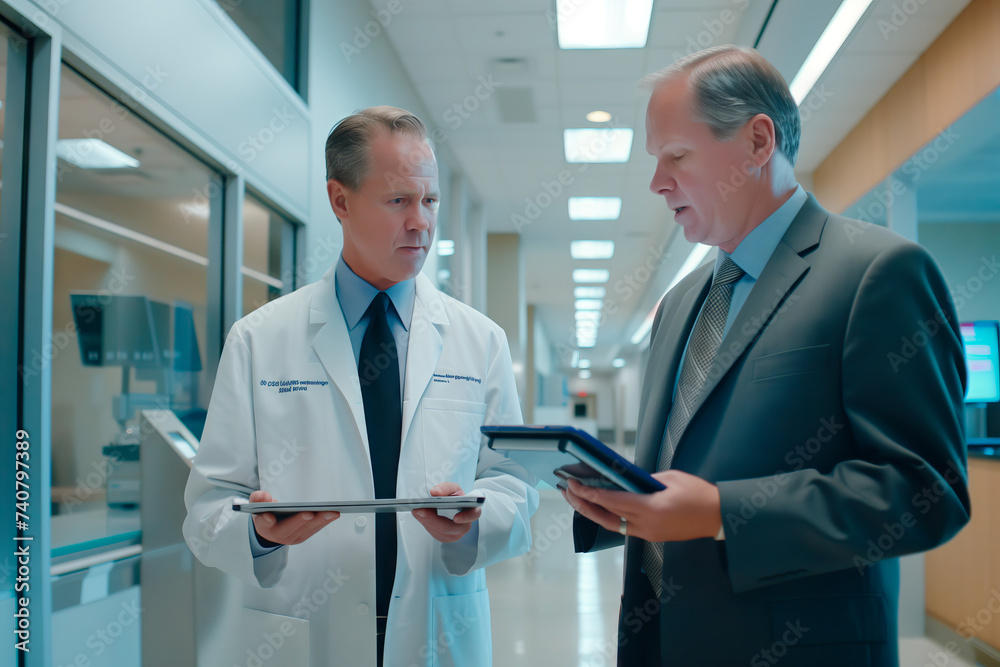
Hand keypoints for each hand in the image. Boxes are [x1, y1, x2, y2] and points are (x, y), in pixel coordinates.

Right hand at [250, 490, 338, 545]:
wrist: (271, 525)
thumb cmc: (266, 511)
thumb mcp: (258, 503)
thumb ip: (258, 498)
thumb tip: (262, 497)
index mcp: (264, 526)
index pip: (264, 523)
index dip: (266, 520)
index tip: (268, 516)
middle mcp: (278, 535)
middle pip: (290, 528)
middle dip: (300, 521)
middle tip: (310, 513)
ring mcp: (292, 537)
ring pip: (306, 529)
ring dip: (319, 521)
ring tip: (332, 512)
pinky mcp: (303, 536)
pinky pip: (314, 529)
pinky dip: (324, 522)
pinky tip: (334, 514)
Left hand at [411, 482, 480, 542]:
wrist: (453, 506)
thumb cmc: (456, 497)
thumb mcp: (452, 488)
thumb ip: (445, 487)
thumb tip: (435, 493)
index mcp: (472, 510)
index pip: (474, 515)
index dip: (466, 517)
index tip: (456, 518)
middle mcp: (465, 525)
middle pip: (450, 528)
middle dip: (433, 519)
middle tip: (420, 510)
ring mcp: (455, 534)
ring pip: (440, 532)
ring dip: (427, 521)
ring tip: (416, 511)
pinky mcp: (445, 537)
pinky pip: (435, 533)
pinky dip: (426, 523)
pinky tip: (420, 515)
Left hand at [560, 470, 721, 541]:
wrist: (717, 517)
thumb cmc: (698, 494)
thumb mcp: (670, 478)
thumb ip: (643, 479)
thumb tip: (622, 478)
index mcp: (650, 509)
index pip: (611, 501)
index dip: (589, 493)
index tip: (573, 484)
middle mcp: (646, 525)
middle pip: (605, 516)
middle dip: (582, 504)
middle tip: (567, 491)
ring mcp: (648, 533)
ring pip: (611, 524)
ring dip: (592, 512)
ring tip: (577, 499)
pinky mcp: (651, 536)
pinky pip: (623, 527)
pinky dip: (608, 516)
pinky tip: (599, 507)